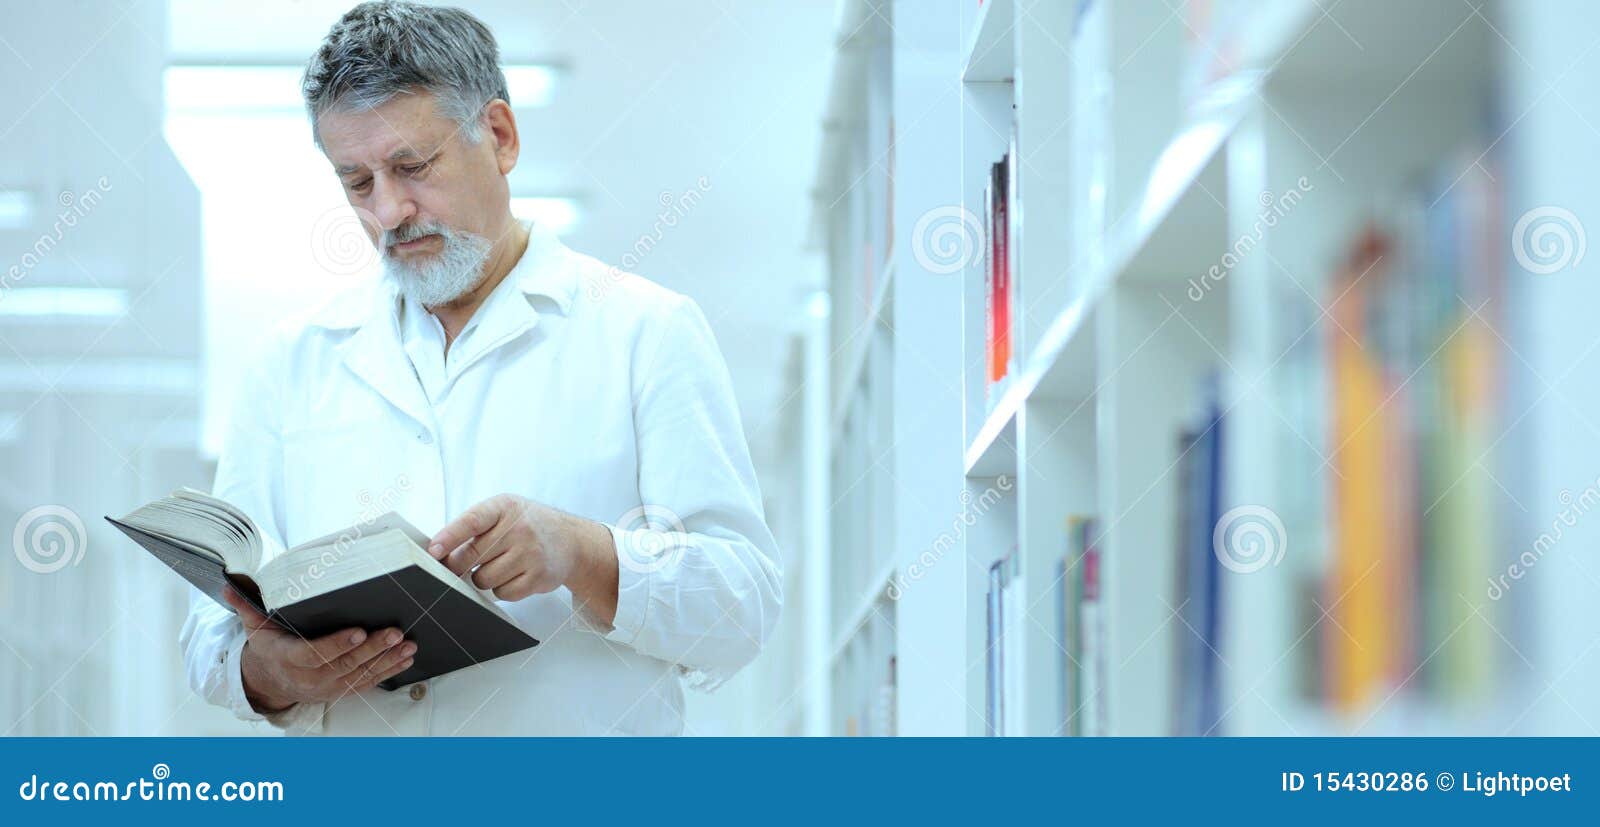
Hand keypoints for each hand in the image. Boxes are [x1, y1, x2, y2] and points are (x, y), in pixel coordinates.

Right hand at [224, 587, 416, 712]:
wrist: (270, 682)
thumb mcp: (255, 627)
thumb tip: (230, 583)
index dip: (338, 644)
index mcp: (290, 659)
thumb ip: (245, 606)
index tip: (359, 632)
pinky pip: (368, 683)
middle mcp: (311, 677)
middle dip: (374, 649)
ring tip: (408, 645)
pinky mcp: (342, 691)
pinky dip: (389, 672)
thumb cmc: (269, 649)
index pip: (315, 654)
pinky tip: (406, 659)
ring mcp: (328, 686)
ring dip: (388, 661)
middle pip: (345, 664)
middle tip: (396, 633)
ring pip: (361, 675)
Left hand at [428, 494, 617, 619]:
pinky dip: (502, 589)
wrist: (572, 540)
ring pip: (483, 579)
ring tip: (500, 565)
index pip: (472, 521)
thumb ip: (475, 527)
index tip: (433, 550)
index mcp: (505, 507)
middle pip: (471, 556)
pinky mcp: (538, 577)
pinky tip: (514, 575)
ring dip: (483, 578)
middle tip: (460, 566)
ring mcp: (530, 554)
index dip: (449, 537)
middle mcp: (519, 528)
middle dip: (459, 565)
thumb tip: (440, 553)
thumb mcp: (506, 512)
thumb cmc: (529, 525)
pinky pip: (502, 593)